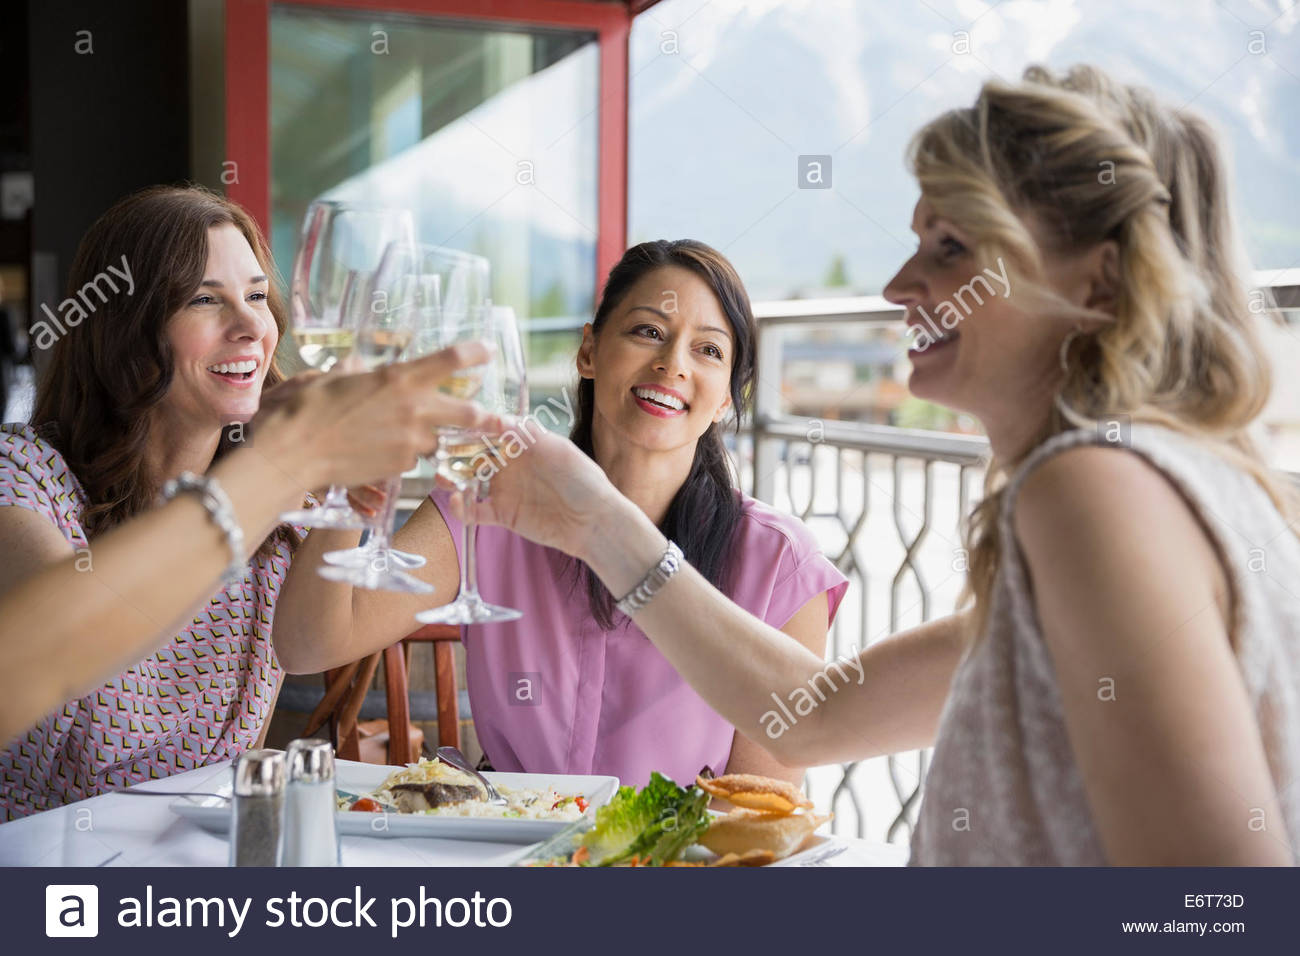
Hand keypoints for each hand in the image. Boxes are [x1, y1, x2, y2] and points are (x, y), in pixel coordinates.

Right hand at [251, 343, 501, 491]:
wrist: (294, 451)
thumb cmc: (306, 408)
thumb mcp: (332, 377)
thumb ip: (355, 371)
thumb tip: (358, 366)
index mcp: (399, 377)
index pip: (449, 360)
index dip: (473, 353)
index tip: (487, 351)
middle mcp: (413, 408)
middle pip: (467, 412)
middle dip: (486, 418)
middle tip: (500, 421)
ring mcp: (410, 440)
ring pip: (434, 440)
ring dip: (427, 438)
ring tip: (400, 436)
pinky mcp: (401, 467)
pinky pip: (412, 460)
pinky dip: (403, 456)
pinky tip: (378, 452)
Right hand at [449, 423, 626, 560]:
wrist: (594, 522)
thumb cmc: (583, 480)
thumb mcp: (558, 449)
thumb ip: (527, 433)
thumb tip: (496, 418)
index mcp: (523, 443)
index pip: (491, 428)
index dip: (471, 425)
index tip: (452, 421)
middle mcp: (510, 463)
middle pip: (473, 453)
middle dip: (453, 450)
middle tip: (434, 447)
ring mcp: (504, 488)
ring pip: (468, 480)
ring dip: (450, 477)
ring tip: (439, 475)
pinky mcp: (502, 514)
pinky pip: (474, 511)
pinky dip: (461, 508)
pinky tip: (455, 501)